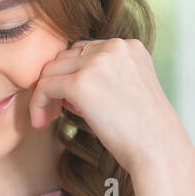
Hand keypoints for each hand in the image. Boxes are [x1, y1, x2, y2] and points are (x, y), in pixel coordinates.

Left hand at [30, 38, 194, 195]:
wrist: (157, 149)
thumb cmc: (142, 130)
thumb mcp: (126, 90)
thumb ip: (100, 77)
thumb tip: (59, 81)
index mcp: (130, 46)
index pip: (84, 51)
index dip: (72, 75)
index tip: (68, 102)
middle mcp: (115, 47)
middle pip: (65, 57)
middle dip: (57, 83)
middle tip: (55, 112)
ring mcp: (98, 62)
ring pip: (51, 70)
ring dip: (45, 94)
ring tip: (49, 118)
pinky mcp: (81, 82)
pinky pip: (44, 87)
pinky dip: (37, 104)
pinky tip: (41, 122)